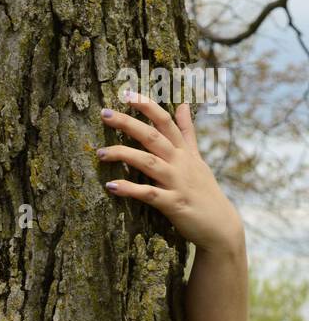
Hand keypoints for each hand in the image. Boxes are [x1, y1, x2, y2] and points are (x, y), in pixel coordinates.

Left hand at [97, 94, 243, 252]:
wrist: (220, 226)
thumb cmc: (204, 193)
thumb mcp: (197, 159)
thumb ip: (187, 133)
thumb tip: (183, 104)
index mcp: (184, 152)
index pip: (165, 122)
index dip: (147, 106)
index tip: (127, 94)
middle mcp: (180, 163)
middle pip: (153, 137)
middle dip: (129, 123)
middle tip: (105, 113)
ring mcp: (177, 183)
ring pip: (149, 162)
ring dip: (123, 155)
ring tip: (101, 153)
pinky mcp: (173, 205)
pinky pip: (149, 194)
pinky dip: (130, 189)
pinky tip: (111, 185)